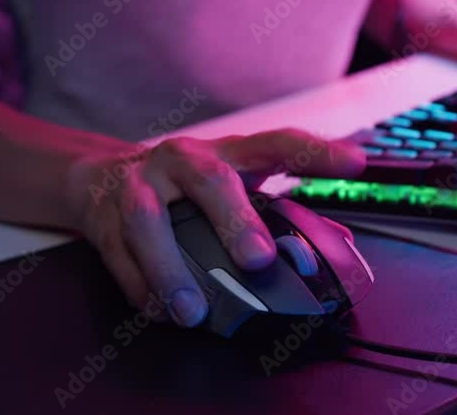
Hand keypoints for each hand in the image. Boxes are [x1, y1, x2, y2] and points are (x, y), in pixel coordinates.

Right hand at [64, 129, 364, 326]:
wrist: (102, 178)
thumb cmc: (188, 188)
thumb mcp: (234, 186)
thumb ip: (281, 212)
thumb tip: (338, 245)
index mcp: (227, 151)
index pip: (278, 144)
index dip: (316, 153)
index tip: (355, 165)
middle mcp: (182, 160)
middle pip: (209, 179)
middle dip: (234, 220)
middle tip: (258, 262)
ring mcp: (138, 186)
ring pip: (148, 221)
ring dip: (170, 267)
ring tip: (193, 311)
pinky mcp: (103, 220)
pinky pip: (118, 257)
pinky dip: (140, 288)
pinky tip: (161, 312)